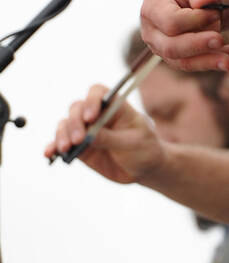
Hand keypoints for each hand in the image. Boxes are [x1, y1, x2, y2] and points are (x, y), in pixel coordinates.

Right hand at [45, 85, 166, 183]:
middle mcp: (97, 115)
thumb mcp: (134, 143)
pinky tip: (49, 153)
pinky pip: (62, 143)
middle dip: (75, 122)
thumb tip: (88, 136)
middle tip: (78, 139)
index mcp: (115, 107)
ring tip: (65, 149)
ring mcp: (86, 130)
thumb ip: (111, 138)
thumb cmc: (145, 149)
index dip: (92, 101)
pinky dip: (54, 146)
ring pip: (66, 124)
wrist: (144, 169)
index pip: (98, 93)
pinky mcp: (78, 146)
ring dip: (62, 134)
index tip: (91, 118)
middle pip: (77, 108)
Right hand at [140, 0, 228, 71]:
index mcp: (153, 7)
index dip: (194, 20)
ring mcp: (163, 47)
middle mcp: (153, 31)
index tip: (215, 12)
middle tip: (220, 40)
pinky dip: (213, 63)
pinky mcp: (178, 58)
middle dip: (197, 46)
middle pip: (171, 47)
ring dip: (208, 62)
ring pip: (183, 62)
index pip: (170, 21)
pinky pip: (195, 65)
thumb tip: (204, 3)